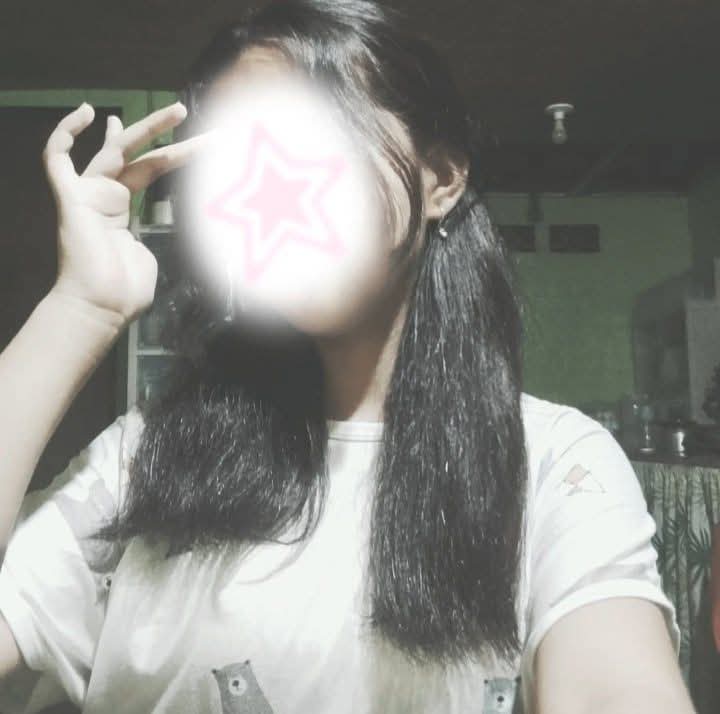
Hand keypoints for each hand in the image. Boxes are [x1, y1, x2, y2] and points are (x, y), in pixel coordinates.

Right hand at [44, 100, 209, 325]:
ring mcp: (87, 196)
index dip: (166, 152)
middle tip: (183, 110)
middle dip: (159, 131)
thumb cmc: (124, 290)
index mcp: (122, 210)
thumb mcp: (146, 257)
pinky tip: (85, 112)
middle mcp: (104, 197)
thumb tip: (146, 236)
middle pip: (136, 154)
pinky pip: (56, 158)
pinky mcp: (70, 199)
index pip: (146, 170)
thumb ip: (146, 238)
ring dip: (146, 128)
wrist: (102, 307)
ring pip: (115, 150)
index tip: (188, 138)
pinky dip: (64, 133)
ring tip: (178, 111)